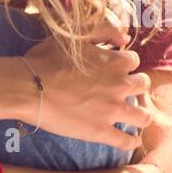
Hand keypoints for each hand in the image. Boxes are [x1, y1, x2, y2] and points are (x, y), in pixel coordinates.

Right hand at [20, 19, 151, 151]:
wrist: (28, 87)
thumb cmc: (48, 59)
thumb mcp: (76, 35)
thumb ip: (104, 30)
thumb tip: (125, 38)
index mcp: (116, 62)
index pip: (133, 61)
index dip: (124, 64)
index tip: (115, 68)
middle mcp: (120, 86)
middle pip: (143, 86)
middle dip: (137, 86)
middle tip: (125, 90)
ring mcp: (112, 111)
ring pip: (143, 116)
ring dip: (142, 115)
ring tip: (138, 117)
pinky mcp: (101, 132)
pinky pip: (126, 141)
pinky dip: (132, 142)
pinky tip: (133, 141)